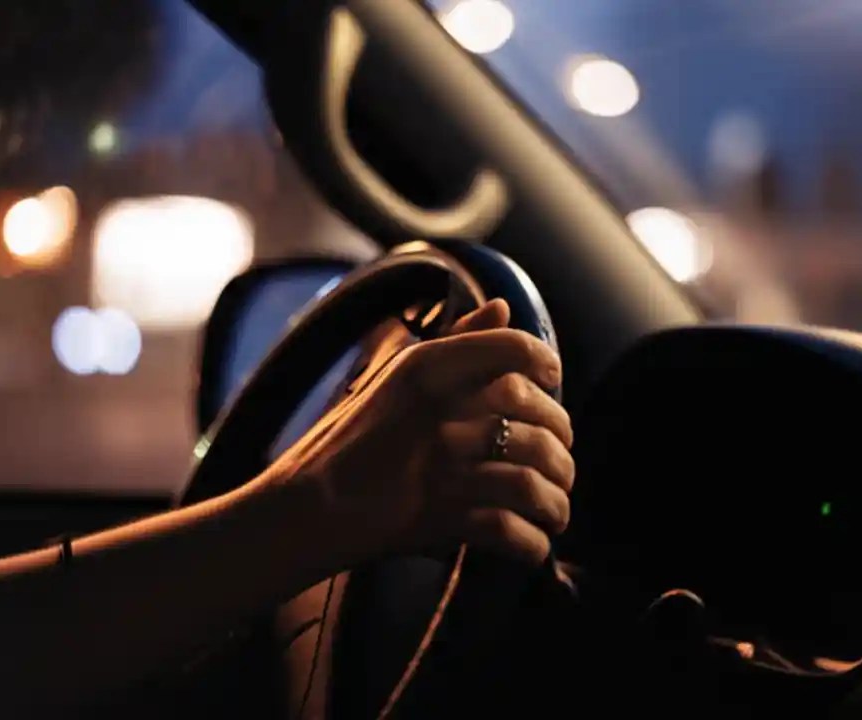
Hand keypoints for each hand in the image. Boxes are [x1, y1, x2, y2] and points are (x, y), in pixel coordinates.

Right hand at [266, 299, 573, 566]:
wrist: (299, 511)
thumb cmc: (345, 444)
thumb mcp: (393, 378)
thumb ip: (455, 342)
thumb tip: (502, 306)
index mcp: (426, 368)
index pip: (516, 349)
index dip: (547, 366)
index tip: (554, 385)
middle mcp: (439, 411)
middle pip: (540, 422)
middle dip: (562, 450)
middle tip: (560, 465)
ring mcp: (440, 465)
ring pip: (535, 480)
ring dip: (556, 502)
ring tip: (554, 511)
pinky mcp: (438, 518)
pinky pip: (511, 531)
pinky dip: (532, 544)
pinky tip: (532, 545)